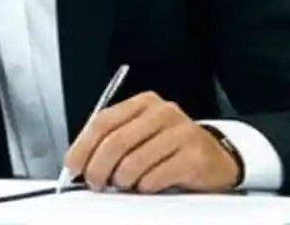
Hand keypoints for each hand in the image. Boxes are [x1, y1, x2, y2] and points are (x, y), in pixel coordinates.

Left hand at [63, 91, 239, 193]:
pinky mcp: (194, 156)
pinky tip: (148, 185)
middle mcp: (162, 112)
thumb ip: (113, 141)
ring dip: (122, 180)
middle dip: (98, 168)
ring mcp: (181, 132)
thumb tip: (80, 162)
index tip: (73, 166)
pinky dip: (144, 186)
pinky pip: (156, 177)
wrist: (217, 158)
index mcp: (143, 103)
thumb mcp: (141, 135)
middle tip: (95, 183)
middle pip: (116, 142)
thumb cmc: (170, 148)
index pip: (103, 121)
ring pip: (133, 162)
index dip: (83, 146)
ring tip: (125, 184)